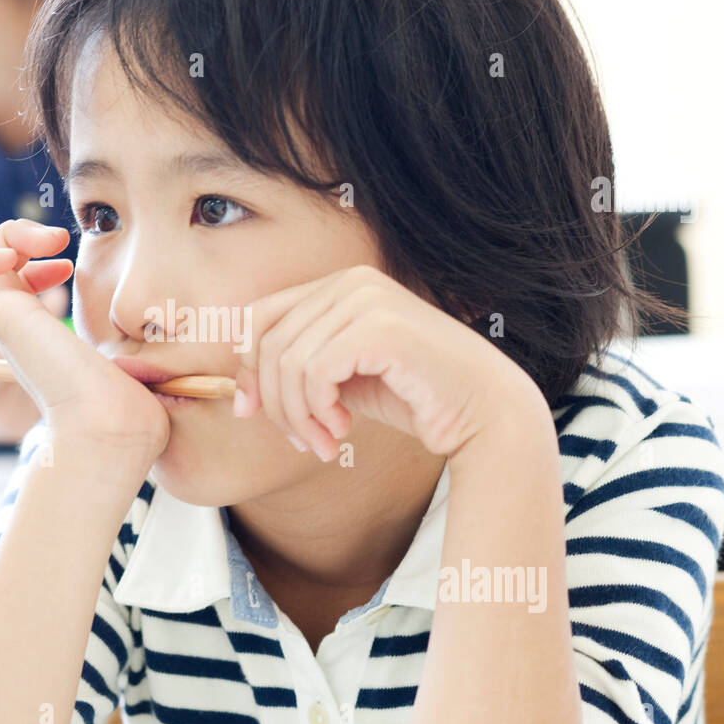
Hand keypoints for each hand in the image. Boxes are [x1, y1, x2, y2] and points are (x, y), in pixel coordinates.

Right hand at [0, 219, 169, 461]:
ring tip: (42, 241)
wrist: (113, 427)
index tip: (68, 266)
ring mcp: (6, 326)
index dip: (35, 261)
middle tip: (56, 241)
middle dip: (19, 236)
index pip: (15, 284)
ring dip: (3, 236)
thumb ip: (130, 353)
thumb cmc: (129, 406)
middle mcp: (19, 331)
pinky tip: (15, 258)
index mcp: (41, 338)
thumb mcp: (127, 363)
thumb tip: (162, 347)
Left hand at [232, 264, 540, 461]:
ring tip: (326, 442)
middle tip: (303, 440)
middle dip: (276, 402)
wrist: (483, 412)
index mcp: (341, 285)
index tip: (251, 414)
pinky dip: (319, 411)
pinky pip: (316, 373)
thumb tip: (240, 395)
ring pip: (290, 362)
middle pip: (270, 342)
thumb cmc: (415, 397)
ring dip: (299, 415)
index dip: (248, 368)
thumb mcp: (343, 379)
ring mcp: (368, 300)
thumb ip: (299, 371)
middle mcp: (352, 282)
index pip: (262, 317)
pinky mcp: (381, 328)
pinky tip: (344, 429)